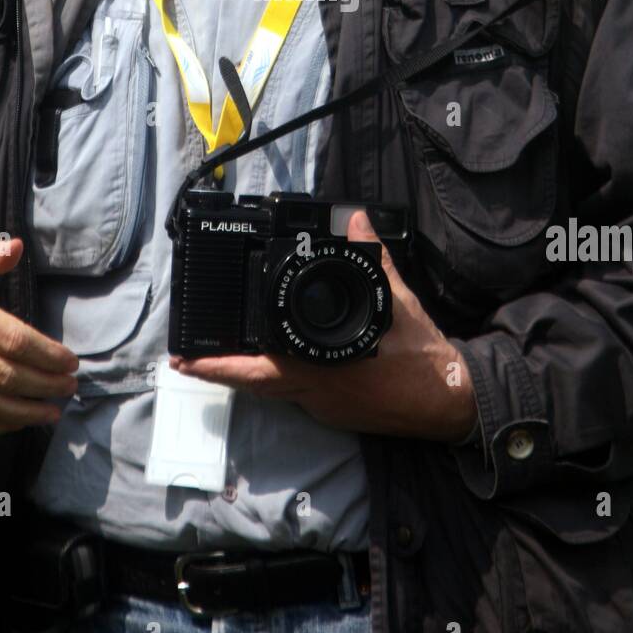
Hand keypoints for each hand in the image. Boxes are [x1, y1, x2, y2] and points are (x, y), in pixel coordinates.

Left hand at [170, 211, 477, 441]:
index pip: (258, 370)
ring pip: (272, 392)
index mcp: (324, 368)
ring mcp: (324, 407)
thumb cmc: (422, 356)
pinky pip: (294, 394)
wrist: (449, 402)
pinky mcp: (335, 412)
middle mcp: (317, 393)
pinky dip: (274, 379)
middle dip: (218, 371)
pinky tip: (268, 362)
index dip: (218, 366)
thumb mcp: (396, 301)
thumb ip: (372, 258)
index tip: (185, 360)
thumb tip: (358, 221)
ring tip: (215, 355)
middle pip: (254, 386)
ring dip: (244, 374)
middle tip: (183, 359)